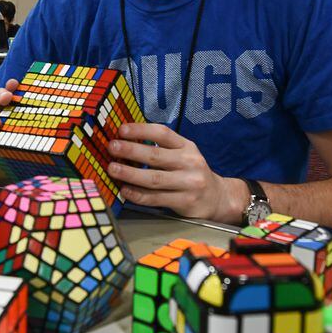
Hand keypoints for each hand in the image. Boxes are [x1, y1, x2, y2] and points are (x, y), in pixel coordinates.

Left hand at [106, 122, 241, 220]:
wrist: (219, 198)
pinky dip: (138, 195)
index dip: (141, 130)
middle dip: (131, 150)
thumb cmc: (191, 173)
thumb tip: (125, 141)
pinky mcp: (185, 202)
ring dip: (130, 174)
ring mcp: (189, 184)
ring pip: (154, 179)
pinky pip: (156, 199)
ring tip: (112, 169)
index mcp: (187, 147)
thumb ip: (161, 148)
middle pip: (156, 156)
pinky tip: (124, 190)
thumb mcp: (183, 154)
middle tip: (112, 147)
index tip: (121, 130)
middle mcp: (190, 163)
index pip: (163, 133)